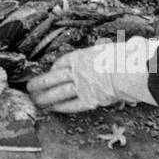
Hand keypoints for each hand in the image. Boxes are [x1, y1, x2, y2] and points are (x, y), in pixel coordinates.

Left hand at [27, 39, 158, 113]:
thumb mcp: (108, 50)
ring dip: (45, 98)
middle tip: (29, 88)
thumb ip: (100, 54)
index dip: (52, 70)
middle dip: (39, 84)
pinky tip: (52, 109)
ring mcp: (81, 86)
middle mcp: (77, 71)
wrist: (129, 70)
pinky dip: (60, 107)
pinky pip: (71, 105)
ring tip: (36, 101)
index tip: (48, 74)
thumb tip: (105, 51)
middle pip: (52, 78)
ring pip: (57, 93)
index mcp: (81, 57)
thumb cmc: (123, 57)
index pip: (60, 63)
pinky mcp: (89, 99)